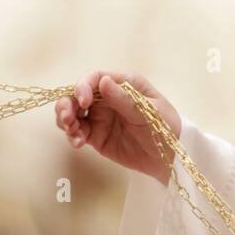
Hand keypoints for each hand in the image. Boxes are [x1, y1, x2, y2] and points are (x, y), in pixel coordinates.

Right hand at [54, 70, 179, 185]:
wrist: (169, 157)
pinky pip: (77, 132)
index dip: (83, 86)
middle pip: (76, 94)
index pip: (94, 77)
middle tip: (67, 119)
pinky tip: (78, 143)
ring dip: (65, 120)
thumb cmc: (165, 126)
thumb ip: (124, 99)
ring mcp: (100, 117)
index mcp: (122, 84)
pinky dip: (72, 136)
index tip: (83, 101)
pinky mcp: (96, 136)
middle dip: (66, 104)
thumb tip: (102, 81)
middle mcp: (107, 97)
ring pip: (72, 113)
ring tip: (72, 132)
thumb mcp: (148, 111)